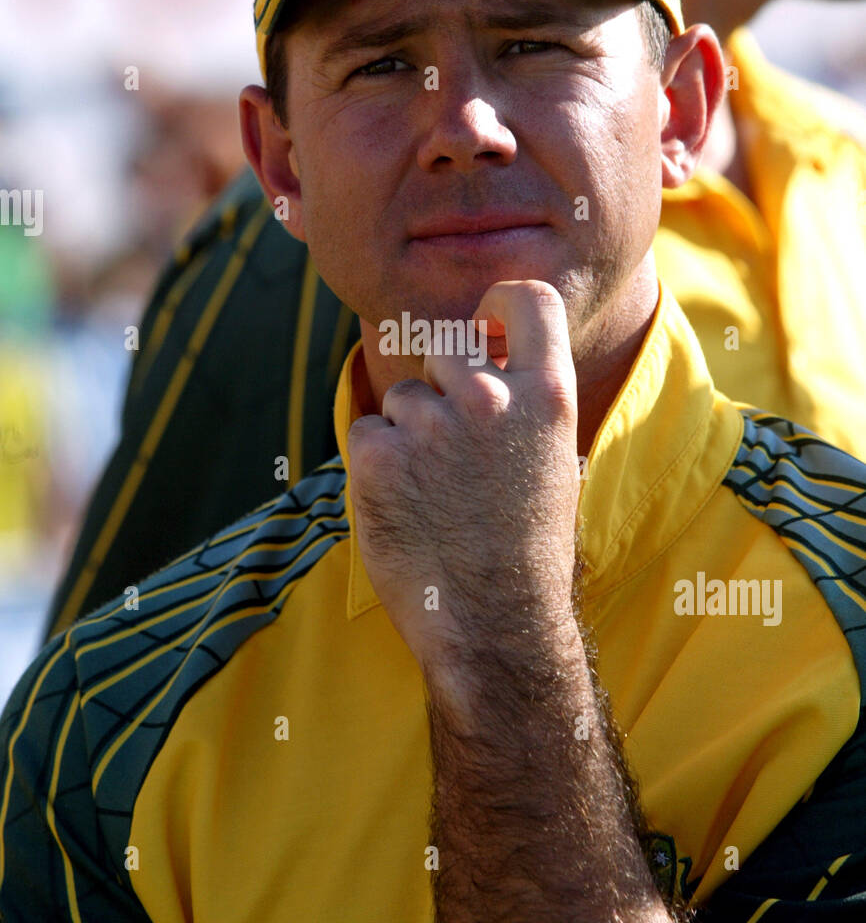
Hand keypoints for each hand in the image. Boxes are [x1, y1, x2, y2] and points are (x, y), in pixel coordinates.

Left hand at [346, 280, 580, 677]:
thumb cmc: (527, 549)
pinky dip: (378, 466)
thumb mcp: (555, 460)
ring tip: (437, 495)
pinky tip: (407, 508)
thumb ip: (524, 401)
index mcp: (545, 393)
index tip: (486, 325)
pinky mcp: (377, 455)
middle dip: (439, 380)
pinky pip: (368, 433)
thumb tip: (486, 355)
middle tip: (453, 446)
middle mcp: (488, 397)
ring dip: (408, 434)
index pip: (526, 298)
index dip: (498, 304)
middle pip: (445, 343)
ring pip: (402, 397)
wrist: (495, 624)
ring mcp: (429, 424)